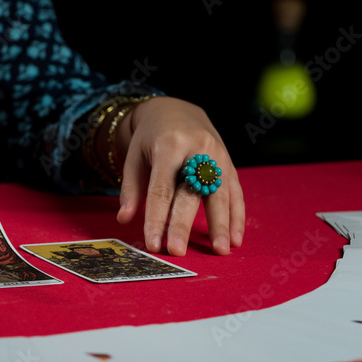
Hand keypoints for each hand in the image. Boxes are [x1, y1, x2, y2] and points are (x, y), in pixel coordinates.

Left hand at [114, 97, 244, 255]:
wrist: (176, 110)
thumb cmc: (151, 138)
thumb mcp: (133, 156)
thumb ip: (131, 189)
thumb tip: (124, 219)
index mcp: (168, 145)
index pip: (161, 190)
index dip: (156, 219)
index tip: (154, 244)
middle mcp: (197, 148)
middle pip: (190, 194)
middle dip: (183, 225)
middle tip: (178, 252)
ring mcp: (217, 155)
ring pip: (219, 194)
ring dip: (221, 225)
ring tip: (220, 250)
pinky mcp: (229, 162)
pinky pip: (235, 191)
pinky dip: (237, 216)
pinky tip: (235, 238)